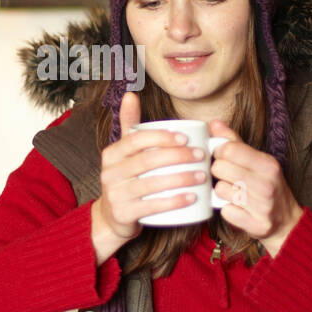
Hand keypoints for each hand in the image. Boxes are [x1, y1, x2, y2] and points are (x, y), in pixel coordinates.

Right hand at [94, 92, 207, 245]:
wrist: (113, 217)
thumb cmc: (127, 179)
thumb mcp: (125, 152)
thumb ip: (129, 124)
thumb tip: (131, 94)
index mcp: (111, 153)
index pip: (137, 139)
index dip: (162, 136)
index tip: (186, 137)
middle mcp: (109, 172)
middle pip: (147, 160)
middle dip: (178, 156)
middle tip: (201, 156)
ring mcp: (115, 194)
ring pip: (152, 183)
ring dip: (181, 178)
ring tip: (202, 175)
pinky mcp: (123, 213)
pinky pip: (152, 206)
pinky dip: (174, 201)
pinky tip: (191, 197)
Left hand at [208, 119, 303, 256]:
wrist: (286, 221)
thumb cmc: (268, 186)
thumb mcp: (258, 161)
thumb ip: (235, 142)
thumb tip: (214, 124)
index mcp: (268, 164)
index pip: (229, 148)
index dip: (219, 152)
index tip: (223, 157)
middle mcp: (267, 184)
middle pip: (219, 168)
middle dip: (219, 172)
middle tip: (228, 177)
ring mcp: (263, 206)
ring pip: (220, 190)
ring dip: (223, 192)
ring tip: (235, 193)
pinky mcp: (257, 225)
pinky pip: (225, 212)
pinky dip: (228, 210)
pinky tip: (238, 208)